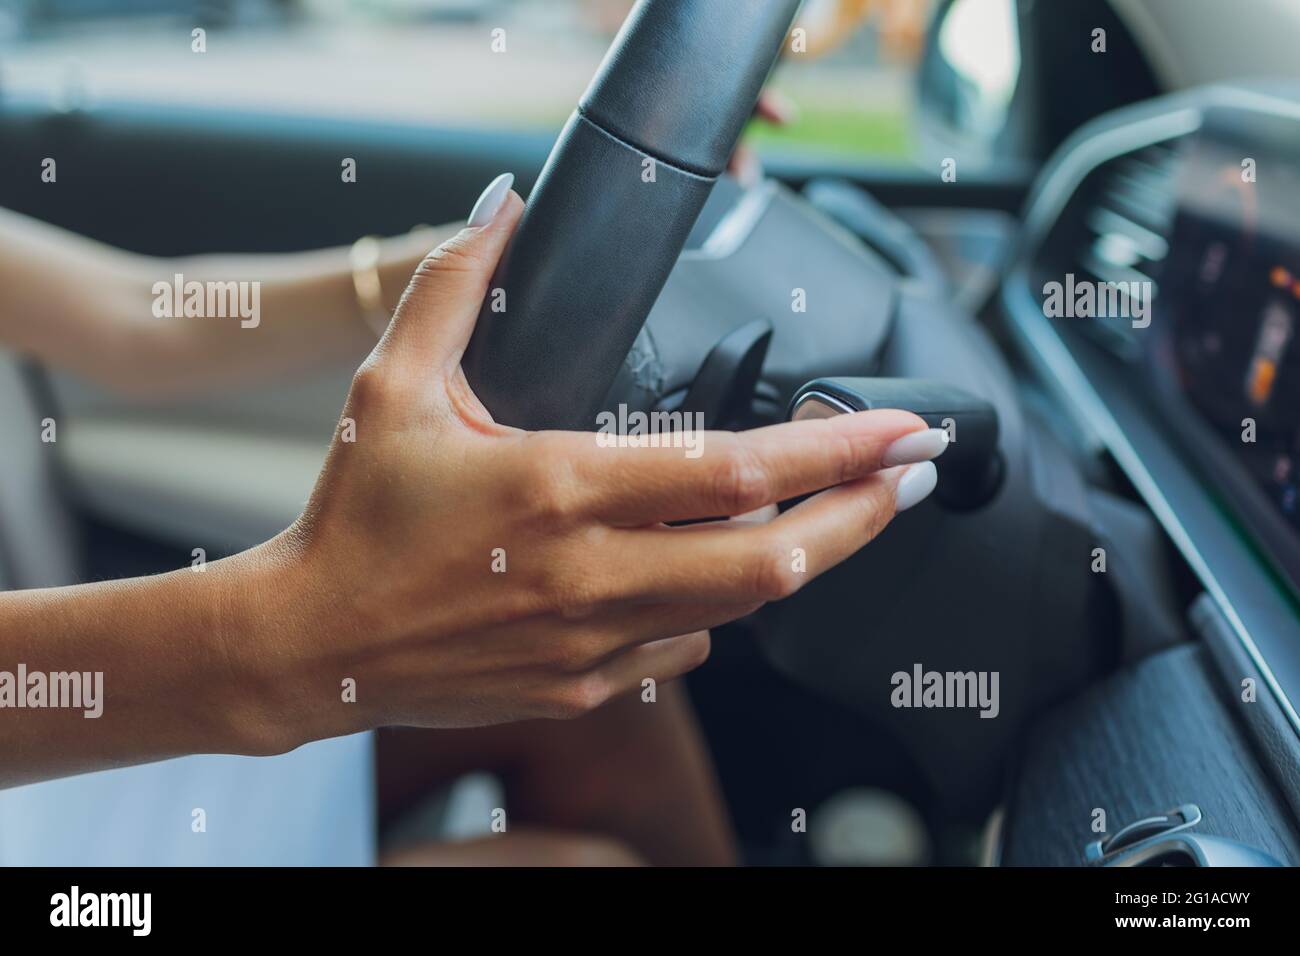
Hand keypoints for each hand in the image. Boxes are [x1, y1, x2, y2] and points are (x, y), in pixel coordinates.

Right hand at [249, 176, 944, 742]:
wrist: (310, 644)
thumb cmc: (355, 519)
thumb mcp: (393, 387)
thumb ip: (456, 288)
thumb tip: (499, 207)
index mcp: (559, 488)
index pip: (735, 472)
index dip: (838, 452)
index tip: (902, 433)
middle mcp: (590, 574)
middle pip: (775, 560)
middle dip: (864, 517)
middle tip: (913, 478)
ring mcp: (593, 642)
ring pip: (739, 608)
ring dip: (794, 557)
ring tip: (825, 512)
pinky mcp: (583, 685)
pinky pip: (685, 648)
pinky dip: (712, 607)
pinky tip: (700, 574)